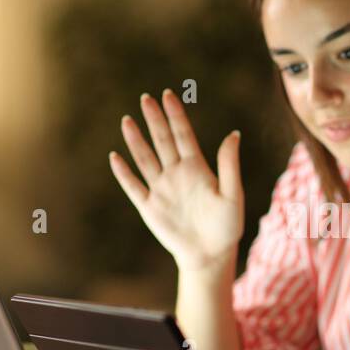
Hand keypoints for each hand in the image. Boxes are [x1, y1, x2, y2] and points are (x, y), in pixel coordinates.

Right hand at [109, 89, 243, 272]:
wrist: (210, 254)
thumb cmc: (226, 226)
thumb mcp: (232, 194)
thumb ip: (229, 165)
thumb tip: (234, 134)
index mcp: (197, 168)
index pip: (184, 135)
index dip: (175, 116)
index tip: (168, 95)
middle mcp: (176, 174)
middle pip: (162, 141)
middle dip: (154, 120)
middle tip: (145, 98)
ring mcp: (161, 189)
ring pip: (145, 159)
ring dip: (136, 141)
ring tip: (127, 120)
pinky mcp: (150, 207)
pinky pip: (133, 187)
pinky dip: (124, 173)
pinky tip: (115, 157)